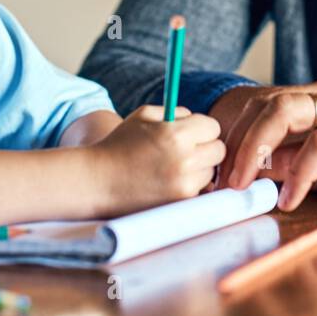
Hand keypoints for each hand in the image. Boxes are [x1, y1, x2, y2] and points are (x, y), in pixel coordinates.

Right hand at [92, 106, 224, 214]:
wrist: (98, 181)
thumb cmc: (120, 144)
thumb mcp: (144, 115)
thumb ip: (175, 111)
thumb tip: (198, 118)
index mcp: (176, 135)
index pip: (213, 127)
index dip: (202, 128)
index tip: (190, 132)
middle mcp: (185, 161)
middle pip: (219, 150)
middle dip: (206, 147)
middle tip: (186, 149)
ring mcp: (184, 186)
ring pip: (211, 172)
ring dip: (200, 168)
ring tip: (173, 167)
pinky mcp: (180, 203)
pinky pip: (200, 190)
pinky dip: (191, 186)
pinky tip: (170, 181)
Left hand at [212, 85, 316, 202]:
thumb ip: (313, 155)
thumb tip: (270, 169)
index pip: (266, 101)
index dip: (237, 132)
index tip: (220, 168)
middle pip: (266, 102)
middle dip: (235, 140)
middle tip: (219, 180)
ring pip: (285, 112)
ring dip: (255, 151)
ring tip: (242, 186)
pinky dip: (300, 171)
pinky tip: (290, 196)